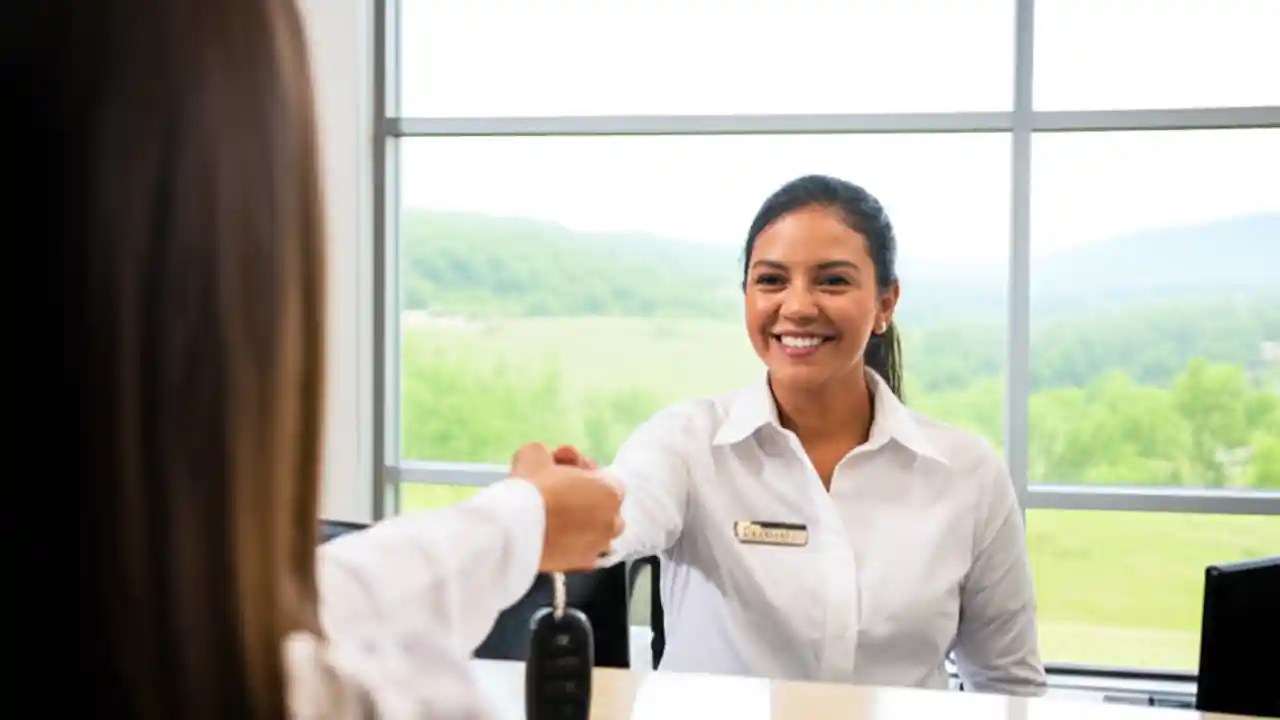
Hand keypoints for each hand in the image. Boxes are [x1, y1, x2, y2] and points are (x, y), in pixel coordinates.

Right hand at [510, 443, 622, 571]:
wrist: (514, 531)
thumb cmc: (531, 489)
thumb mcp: (534, 453)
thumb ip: (547, 454)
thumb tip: (544, 458)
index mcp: (610, 492)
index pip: (605, 478)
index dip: (582, 470)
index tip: (561, 468)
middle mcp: (612, 521)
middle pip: (604, 504)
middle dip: (584, 496)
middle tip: (557, 490)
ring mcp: (599, 546)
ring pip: (596, 530)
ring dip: (580, 521)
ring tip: (553, 514)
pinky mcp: (582, 565)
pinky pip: (583, 551)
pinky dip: (572, 543)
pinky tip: (553, 534)